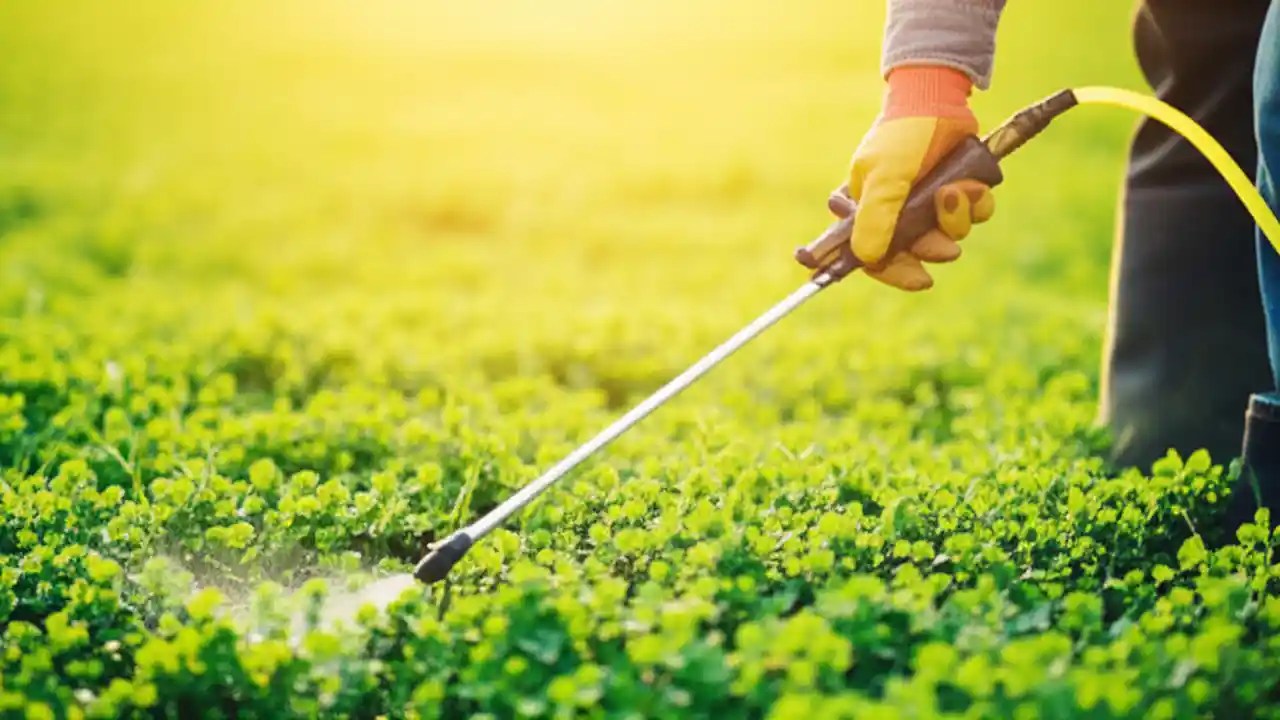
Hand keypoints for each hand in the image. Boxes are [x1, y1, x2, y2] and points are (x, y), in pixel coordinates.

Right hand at [846, 66, 995, 290]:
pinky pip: (973, 215)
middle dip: (934, 247)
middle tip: (946, 248)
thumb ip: (875, 220)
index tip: (920, 280)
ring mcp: (927, 202)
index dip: (896, 272)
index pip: (875, 255)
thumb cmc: (901, 137)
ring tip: (958, 190)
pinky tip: (972, 183)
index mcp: (868, 210)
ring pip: (949, 234)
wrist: (937, 99)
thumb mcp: (884, 179)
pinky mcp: (956, 190)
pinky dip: (976, 204)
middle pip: (916, 252)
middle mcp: (897, 211)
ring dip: (957, 218)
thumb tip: (866, 259)